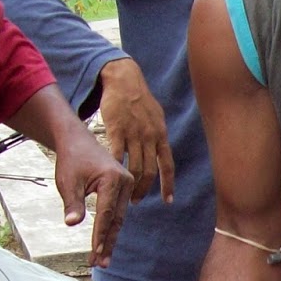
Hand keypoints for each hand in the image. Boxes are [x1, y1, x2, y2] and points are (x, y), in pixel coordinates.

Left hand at [53, 123, 137, 268]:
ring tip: (101, 259)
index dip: (100, 235)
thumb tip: (71, 223)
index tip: (95, 253)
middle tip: (100, 263)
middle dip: (107, 243)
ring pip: (119, 219)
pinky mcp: (124, 189)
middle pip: (116, 220)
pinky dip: (110, 228)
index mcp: (112, 179)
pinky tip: (104, 243)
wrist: (77, 142)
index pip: (106, 213)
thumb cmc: (71, 160)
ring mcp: (127, 185)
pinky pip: (118, 212)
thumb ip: (72, 203)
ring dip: (109, 239)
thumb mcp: (67, 181)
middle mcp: (125, 182)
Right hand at [98, 58, 174, 203]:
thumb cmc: (139, 99)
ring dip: (130, 184)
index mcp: (160, 135)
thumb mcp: (156, 117)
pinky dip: (115, 169)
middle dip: (144, 189)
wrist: (123, 80)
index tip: (168, 200)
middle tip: (136, 200)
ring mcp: (133, 134)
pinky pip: (116, 155)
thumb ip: (157, 135)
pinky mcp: (116, 130)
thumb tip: (161, 149)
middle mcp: (150, 137)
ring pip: (133, 167)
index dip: (168, 184)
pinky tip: (111, 178)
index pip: (167, 165)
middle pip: (149, 171)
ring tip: (123, 194)